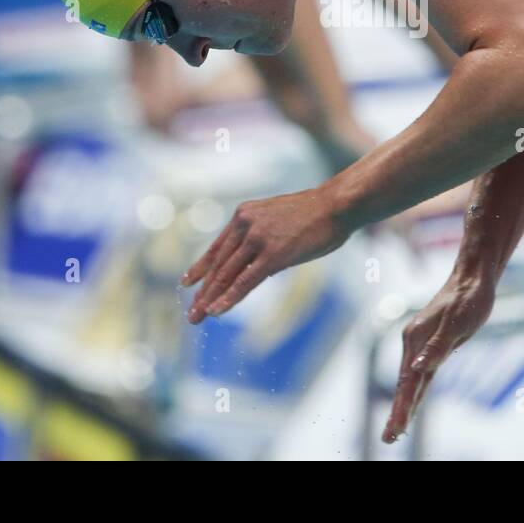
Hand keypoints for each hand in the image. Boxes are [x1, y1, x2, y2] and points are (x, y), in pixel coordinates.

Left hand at [181, 187, 352, 322]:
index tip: (188, 283)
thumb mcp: (277, 219)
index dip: (201, 268)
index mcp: (244, 214)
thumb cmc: (314, 214)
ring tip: (198, 317)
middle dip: (203, 291)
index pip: (217, 247)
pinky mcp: (273, 254)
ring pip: (227, 274)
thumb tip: (256, 262)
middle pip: (218, 264)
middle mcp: (245, 224)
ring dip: (210, 299)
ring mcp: (258, 238)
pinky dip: (229, 298)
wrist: (336, 205)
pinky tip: (217, 310)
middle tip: (192, 312)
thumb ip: (261, 236)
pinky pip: (245, 281)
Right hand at [382, 274, 495, 442]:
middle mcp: (413, 343)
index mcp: (415, 338)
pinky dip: (416, 392)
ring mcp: (421, 344)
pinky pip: (422, 375)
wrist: (473, 278)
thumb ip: (436, 347)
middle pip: (404, 384)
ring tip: (396, 430)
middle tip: (388, 439)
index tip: (397, 429)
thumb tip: (417, 368)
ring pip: (411, 382)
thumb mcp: (456, 323)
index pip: (408, 380)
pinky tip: (413, 404)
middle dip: (397, 412)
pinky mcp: (432, 346)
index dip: (402, 406)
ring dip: (404, 405)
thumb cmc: (468, 298)